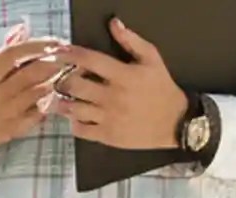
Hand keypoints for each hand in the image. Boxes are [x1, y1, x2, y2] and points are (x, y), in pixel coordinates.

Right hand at [0, 26, 71, 163]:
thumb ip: (9, 47)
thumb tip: (23, 28)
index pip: (14, 53)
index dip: (38, 46)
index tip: (57, 42)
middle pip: (30, 73)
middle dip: (53, 64)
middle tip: (68, 59)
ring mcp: (6, 111)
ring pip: (38, 93)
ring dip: (55, 82)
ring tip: (65, 74)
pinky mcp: (17, 127)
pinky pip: (40, 112)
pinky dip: (50, 102)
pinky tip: (56, 95)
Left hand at [50, 18, 188, 148]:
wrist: (175, 122)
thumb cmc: (162, 89)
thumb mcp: (152, 60)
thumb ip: (132, 41)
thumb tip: (114, 24)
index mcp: (123, 75)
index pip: (89, 60)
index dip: (70, 54)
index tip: (59, 53)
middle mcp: (113, 96)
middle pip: (75, 85)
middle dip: (63, 79)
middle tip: (60, 78)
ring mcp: (109, 118)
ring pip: (74, 109)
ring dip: (63, 102)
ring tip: (61, 98)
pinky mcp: (109, 136)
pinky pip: (81, 130)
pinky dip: (74, 123)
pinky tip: (77, 117)